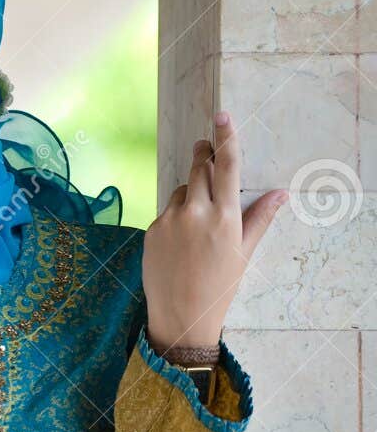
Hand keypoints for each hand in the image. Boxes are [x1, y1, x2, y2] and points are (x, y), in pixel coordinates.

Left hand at [143, 109, 288, 354]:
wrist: (181, 315)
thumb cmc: (219, 285)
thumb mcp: (244, 252)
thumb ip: (259, 218)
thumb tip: (280, 193)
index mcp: (224, 217)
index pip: (226, 166)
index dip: (226, 138)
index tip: (222, 116)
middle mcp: (195, 213)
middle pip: (198, 168)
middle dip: (202, 155)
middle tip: (205, 147)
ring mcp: (169, 221)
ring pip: (181, 190)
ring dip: (190, 193)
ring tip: (198, 222)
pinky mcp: (151, 230)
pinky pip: (166, 212)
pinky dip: (175, 216)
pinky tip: (181, 241)